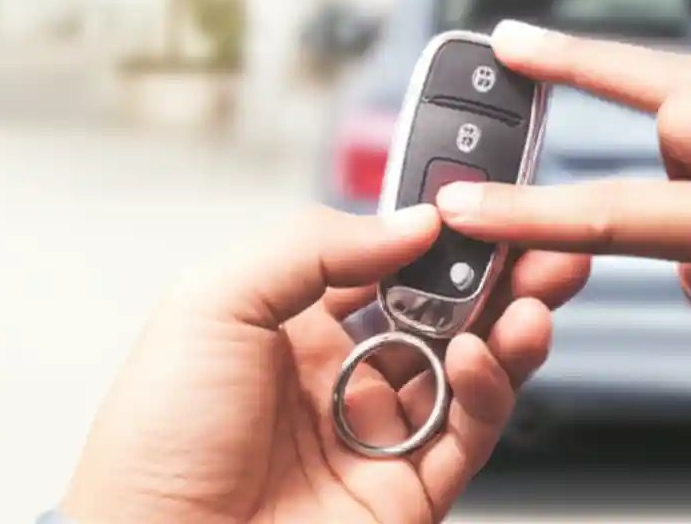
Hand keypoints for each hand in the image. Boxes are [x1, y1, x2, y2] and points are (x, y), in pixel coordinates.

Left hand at [62, 204, 588, 523]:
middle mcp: (341, 376)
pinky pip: (468, 431)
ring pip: (469, 368)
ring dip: (510, 323)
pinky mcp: (408, 491)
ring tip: (536, 288)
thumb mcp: (212, 305)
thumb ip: (312, 248)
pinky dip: (489, 388)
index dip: (431, 231)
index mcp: (292, 325)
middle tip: (536, 239)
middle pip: (441, 312)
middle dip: (495, 273)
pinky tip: (483, 353)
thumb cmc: (154, 445)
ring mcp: (377, 435)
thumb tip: (408, 222)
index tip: (474, 200)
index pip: (384, 261)